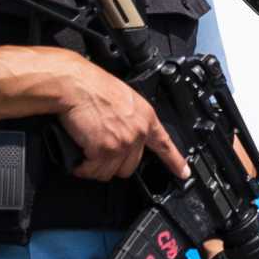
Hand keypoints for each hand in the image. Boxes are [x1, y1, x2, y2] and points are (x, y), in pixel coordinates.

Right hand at [53, 58, 187, 181]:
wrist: (76, 85)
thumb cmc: (92, 86)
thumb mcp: (124, 98)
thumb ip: (131, 119)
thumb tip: (125, 132)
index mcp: (145, 117)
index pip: (165, 144)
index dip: (175, 162)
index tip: (183, 173)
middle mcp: (137, 132)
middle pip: (130, 166)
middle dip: (112, 163)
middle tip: (99, 151)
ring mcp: (122, 143)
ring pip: (109, 172)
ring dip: (95, 167)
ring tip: (87, 151)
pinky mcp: (103, 150)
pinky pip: (92, 170)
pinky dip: (82, 168)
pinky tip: (79, 158)